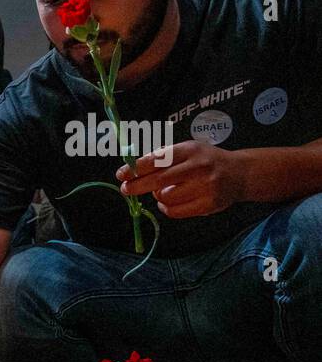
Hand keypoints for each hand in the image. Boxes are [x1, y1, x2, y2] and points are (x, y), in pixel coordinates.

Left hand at [117, 141, 245, 218]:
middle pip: (158, 179)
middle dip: (137, 185)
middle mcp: (198, 167)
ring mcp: (205, 186)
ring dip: (157, 196)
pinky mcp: (209, 203)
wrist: (239, 173)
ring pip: (165, 197)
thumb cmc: (205, 161)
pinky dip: (166, 207)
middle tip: (125, 189)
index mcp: (189, 150)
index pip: (157, 159)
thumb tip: (133, 169)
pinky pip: (175, 211)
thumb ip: (163, 157)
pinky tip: (168, 202)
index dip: (136, 169)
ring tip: (161, 192)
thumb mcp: (187, 150)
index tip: (121, 174)